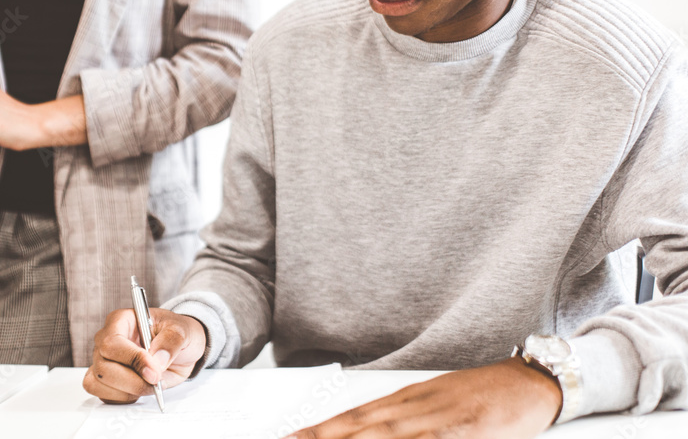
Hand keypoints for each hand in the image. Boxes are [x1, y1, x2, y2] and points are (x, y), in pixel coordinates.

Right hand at [83, 308, 207, 403]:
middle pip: (103, 367)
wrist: (180, 350)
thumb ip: (170, 342)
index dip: (132, 359)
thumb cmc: (175, 334)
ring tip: (150, 384)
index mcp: (121, 321)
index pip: (112, 343)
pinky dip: (124, 398)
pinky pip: (105, 395)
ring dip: (129, 390)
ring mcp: (103, 361)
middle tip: (157, 380)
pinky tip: (140, 389)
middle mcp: (106, 340)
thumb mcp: (180, 330)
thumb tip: (157, 361)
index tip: (154, 370)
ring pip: (100, 383)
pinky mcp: (106, 381)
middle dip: (133, 380)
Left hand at [288, 357, 561, 438]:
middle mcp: (413, 408)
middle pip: (358, 428)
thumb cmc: (477, 399)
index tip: (286, 438)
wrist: (528, 381)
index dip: (315, 432)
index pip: (349, 420)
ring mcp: (438, 418)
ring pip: (387, 435)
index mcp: (402, 402)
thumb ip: (400, 426)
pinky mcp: (467, 429)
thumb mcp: (432, 409)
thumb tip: (361, 434)